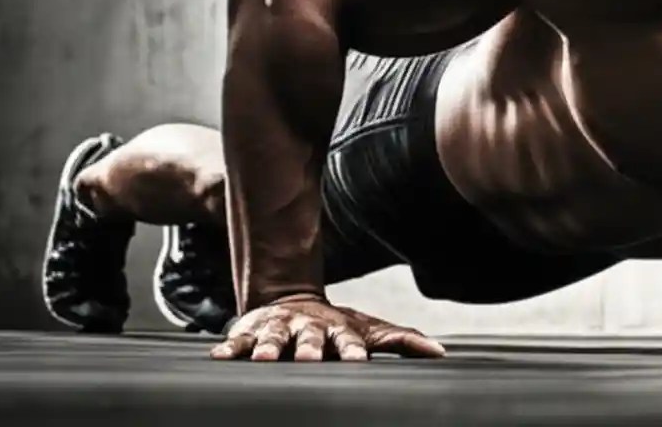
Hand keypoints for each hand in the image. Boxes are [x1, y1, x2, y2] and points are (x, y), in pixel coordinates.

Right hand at [210, 296, 445, 361]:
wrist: (292, 301)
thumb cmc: (337, 327)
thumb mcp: (371, 330)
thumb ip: (403, 341)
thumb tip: (441, 353)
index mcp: (338, 331)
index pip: (349, 341)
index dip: (353, 350)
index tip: (357, 361)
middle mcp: (308, 329)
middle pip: (310, 340)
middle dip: (309, 349)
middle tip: (308, 359)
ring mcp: (279, 330)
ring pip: (273, 338)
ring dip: (267, 347)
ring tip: (263, 357)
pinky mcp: (251, 332)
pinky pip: (238, 341)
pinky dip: (230, 347)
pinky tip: (220, 356)